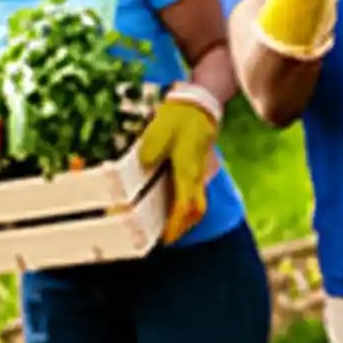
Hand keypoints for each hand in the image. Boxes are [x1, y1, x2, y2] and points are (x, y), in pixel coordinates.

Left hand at [138, 83, 220, 244]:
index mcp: (187, 170)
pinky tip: (173, 201)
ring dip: (185, 215)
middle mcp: (196, 175)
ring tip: (170, 224)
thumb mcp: (158, 131)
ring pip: (197, 201)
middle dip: (183, 226)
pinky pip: (195, 191)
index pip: (185, 206)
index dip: (176, 225)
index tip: (166, 238)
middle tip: (168, 237)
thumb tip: (143, 165)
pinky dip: (185, 202)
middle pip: (196, 210)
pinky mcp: (197, 166)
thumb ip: (149, 151)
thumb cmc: (179, 117)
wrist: (199, 103)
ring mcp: (199, 171)